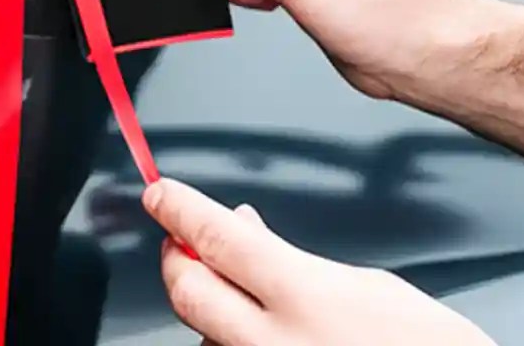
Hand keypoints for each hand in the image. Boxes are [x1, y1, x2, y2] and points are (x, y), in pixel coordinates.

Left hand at [143, 178, 496, 345]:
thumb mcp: (364, 282)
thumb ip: (289, 258)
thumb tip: (241, 229)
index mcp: (305, 297)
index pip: (217, 239)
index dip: (179, 210)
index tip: (159, 193)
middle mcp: (273, 343)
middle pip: (186, 291)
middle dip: (174, 258)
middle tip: (178, 239)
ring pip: (202, 332)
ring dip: (211, 304)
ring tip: (243, 292)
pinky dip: (231, 337)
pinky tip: (258, 327)